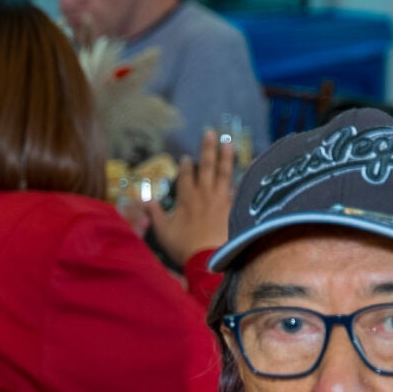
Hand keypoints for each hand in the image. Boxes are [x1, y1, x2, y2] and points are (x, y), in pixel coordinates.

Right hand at [149, 131, 236, 261]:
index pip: (186, 176)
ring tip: (228, 142)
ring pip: (224, 173)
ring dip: (226, 156)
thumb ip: (155, 213)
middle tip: (210, 132)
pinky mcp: (234, 207)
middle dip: (207, 149)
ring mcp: (221, 199)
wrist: (209, 259)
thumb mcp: (163, 231)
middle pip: (206, 167)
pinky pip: (239, 188)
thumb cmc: (184, 247)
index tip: (187, 157)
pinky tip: (248, 169)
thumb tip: (144, 198)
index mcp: (186, 198)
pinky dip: (243, 178)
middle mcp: (204, 194)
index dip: (186, 166)